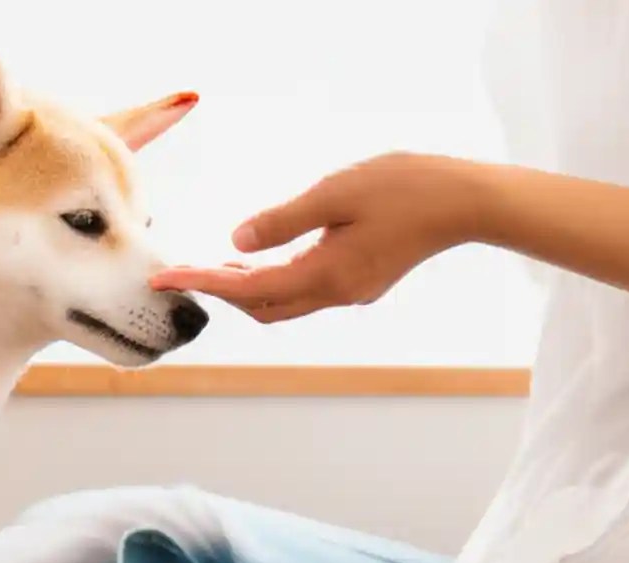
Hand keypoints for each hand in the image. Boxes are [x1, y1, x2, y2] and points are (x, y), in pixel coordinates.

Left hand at [150, 152, 487, 322]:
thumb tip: (235, 243)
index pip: (247, 288)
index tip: (163, 279)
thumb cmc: (405, 188)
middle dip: (218, 292)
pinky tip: (259, 260)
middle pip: (261, 307)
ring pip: (283, 302)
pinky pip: (304, 290)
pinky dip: (272, 281)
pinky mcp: (361, 281)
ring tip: (210, 267)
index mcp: (326, 275)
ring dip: (245, 288)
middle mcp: (336, 293)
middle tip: (180, 273)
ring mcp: (351, 291)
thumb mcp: (336, 194)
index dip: (202, 282)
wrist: (465, 201)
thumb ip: (282, 221)